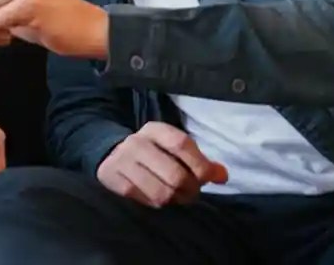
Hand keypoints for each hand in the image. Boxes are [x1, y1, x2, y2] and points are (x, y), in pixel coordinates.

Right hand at [96, 122, 228, 207]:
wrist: (111, 153)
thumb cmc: (152, 152)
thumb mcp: (173, 148)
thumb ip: (199, 160)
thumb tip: (222, 176)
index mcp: (155, 130)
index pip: (181, 145)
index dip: (200, 164)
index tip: (210, 177)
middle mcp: (137, 143)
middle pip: (174, 174)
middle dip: (190, 189)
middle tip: (193, 192)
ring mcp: (122, 162)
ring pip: (161, 192)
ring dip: (176, 200)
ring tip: (179, 197)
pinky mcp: (114, 180)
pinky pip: (145, 200)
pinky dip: (158, 203)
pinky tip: (160, 198)